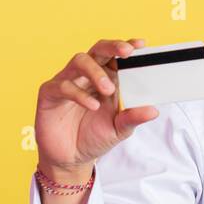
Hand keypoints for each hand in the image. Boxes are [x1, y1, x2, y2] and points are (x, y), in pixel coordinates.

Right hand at [35, 38, 159, 176]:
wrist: (71, 159)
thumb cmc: (94, 138)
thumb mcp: (119, 129)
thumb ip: (133, 118)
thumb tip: (153, 110)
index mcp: (106, 79)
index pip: (116, 57)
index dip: (126, 46)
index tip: (141, 45)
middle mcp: (86, 76)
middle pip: (97, 51)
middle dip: (112, 47)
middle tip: (127, 53)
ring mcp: (67, 82)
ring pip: (79, 61)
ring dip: (96, 72)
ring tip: (109, 89)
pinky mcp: (50, 93)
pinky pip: (63, 86)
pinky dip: (79, 94)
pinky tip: (93, 106)